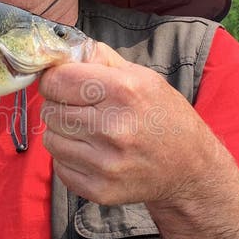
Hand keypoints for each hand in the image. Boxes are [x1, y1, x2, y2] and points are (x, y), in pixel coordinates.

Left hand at [39, 41, 212, 205]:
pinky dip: (69, 158)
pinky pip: (59, 166)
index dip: (54, 79)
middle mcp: (113, 128)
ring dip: (63, 133)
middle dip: (59, 106)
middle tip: (81, 109)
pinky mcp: (99, 189)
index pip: (56, 81)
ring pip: (50, 139)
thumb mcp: (141, 76)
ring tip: (87, 131)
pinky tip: (92, 153)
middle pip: (49, 110)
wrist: (189, 167)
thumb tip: (60, 49)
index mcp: (123, 91)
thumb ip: (98, 59)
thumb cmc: (162, 114)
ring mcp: (106, 163)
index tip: (63, 83)